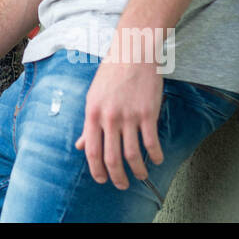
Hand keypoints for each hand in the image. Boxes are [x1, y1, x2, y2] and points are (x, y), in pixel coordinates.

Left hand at [74, 57, 164, 189]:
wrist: (132, 53)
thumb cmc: (111, 74)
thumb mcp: (93, 97)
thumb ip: (89, 124)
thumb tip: (81, 146)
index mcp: (92, 114)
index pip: (92, 151)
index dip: (96, 170)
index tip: (102, 180)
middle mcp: (109, 117)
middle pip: (111, 158)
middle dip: (117, 177)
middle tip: (122, 185)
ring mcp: (128, 116)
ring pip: (132, 154)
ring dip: (137, 171)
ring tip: (141, 176)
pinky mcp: (147, 113)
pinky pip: (151, 142)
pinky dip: (155, 155)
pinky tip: (157, 160)